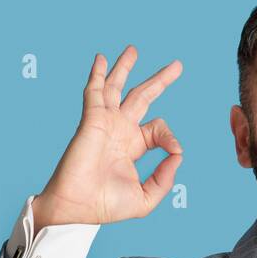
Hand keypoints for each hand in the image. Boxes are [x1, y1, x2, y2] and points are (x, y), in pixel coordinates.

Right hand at [33, 47, 183, 227]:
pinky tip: (101, 59)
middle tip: (177, 65)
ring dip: (125, 67)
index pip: (157, 127)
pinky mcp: (92, 120)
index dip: (170, 136)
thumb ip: (165, 178)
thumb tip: (179, 154)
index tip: (174, 150)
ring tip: (134, 49)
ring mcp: (105, 123)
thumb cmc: (106, 206)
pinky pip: (95, 92)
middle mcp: (119, 130)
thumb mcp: (146, 197)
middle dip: (159, 80)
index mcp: (132, 146)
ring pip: (118, 87)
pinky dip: (98, 75)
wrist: (78, 207)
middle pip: (142, 97)